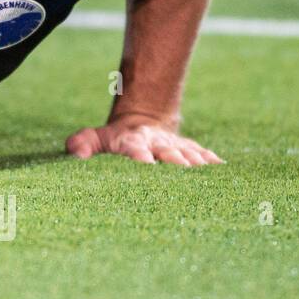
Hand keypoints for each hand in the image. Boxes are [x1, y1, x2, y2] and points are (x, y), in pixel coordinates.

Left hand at [65, 113, 223, 166]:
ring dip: (197, 164)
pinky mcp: (190, 150)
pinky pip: (203, 155)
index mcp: (133, 141)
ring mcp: (176, 146)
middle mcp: (157, 143)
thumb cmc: (114, 140)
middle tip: (182, 169)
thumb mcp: (96, 138)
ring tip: (207, 175)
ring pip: (189, 154)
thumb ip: (82, 143)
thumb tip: (75, 152)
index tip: (146, 163)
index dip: (140, 155)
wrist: (141, 123)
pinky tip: (223, 170)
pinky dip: (213, 162)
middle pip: (168, 152)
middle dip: (175, 161)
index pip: (135, 148)